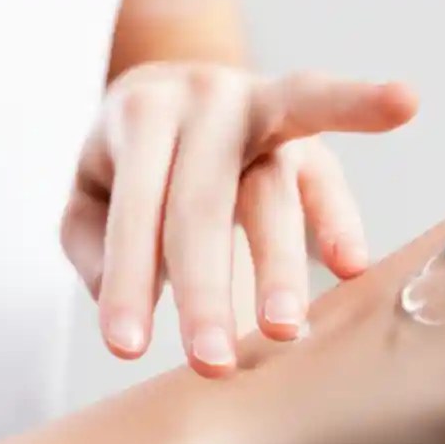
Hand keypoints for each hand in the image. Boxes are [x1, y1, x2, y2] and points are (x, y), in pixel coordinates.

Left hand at [61, 63, 418, 375]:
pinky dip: (342, 222)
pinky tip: (353, 267)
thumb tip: (119, 293)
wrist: (193, 80)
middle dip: (205, 289)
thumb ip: (92, 239)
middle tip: (209, 363)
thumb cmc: (137, 156)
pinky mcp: (315, 149)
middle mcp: (209, 105)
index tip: (126, 348)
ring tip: (285, 330)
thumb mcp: (92, 184)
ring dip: (279, 266)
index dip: (129, 276)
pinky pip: (330, 184)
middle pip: (204, 204)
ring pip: (273, 197)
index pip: (135, 205)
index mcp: (142, 113)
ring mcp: (270, 123)